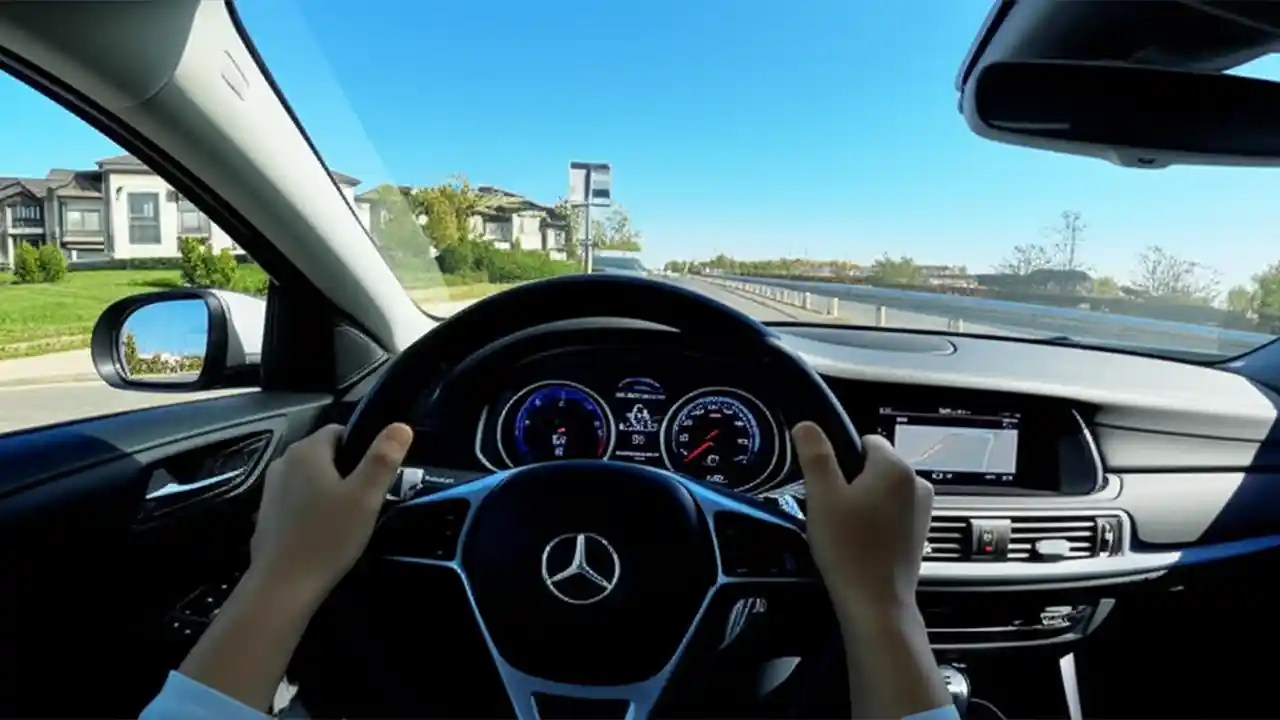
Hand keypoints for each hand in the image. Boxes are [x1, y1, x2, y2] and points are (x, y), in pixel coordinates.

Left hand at [250, 423, 412, 595]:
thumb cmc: (328, 537)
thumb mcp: (365, 497)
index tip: (375, 478)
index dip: (362, 450)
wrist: (283, 586)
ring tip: (346, 520)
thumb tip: (401, 425)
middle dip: (347, 472)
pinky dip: (311, 509)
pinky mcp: (265, 513)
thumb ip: (383, 458)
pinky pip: (296, 499)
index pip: (340, 431)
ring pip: (310, 478)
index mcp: (306, 451)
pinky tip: (323, 533)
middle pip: (325, 455)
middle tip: (366, 502)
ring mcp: (269, 489)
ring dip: (329, 491)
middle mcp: (283, 462)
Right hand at [793, 422, 932, 621]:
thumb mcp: (822, 496)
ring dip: (865, 501)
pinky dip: (877, 519)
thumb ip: (815, 454)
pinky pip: (893, 512)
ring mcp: (923, 509)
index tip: (826, 486)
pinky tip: (861, 541)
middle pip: (875, 466)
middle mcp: (917, 482)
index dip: (840, 459)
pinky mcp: (921, 532)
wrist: (876, 603)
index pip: (865, 441)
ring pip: (883, 490)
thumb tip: (807, 424)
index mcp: (896, 467)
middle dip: (853, 481)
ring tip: (846, 528)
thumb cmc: (848, 547)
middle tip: (832, 510)